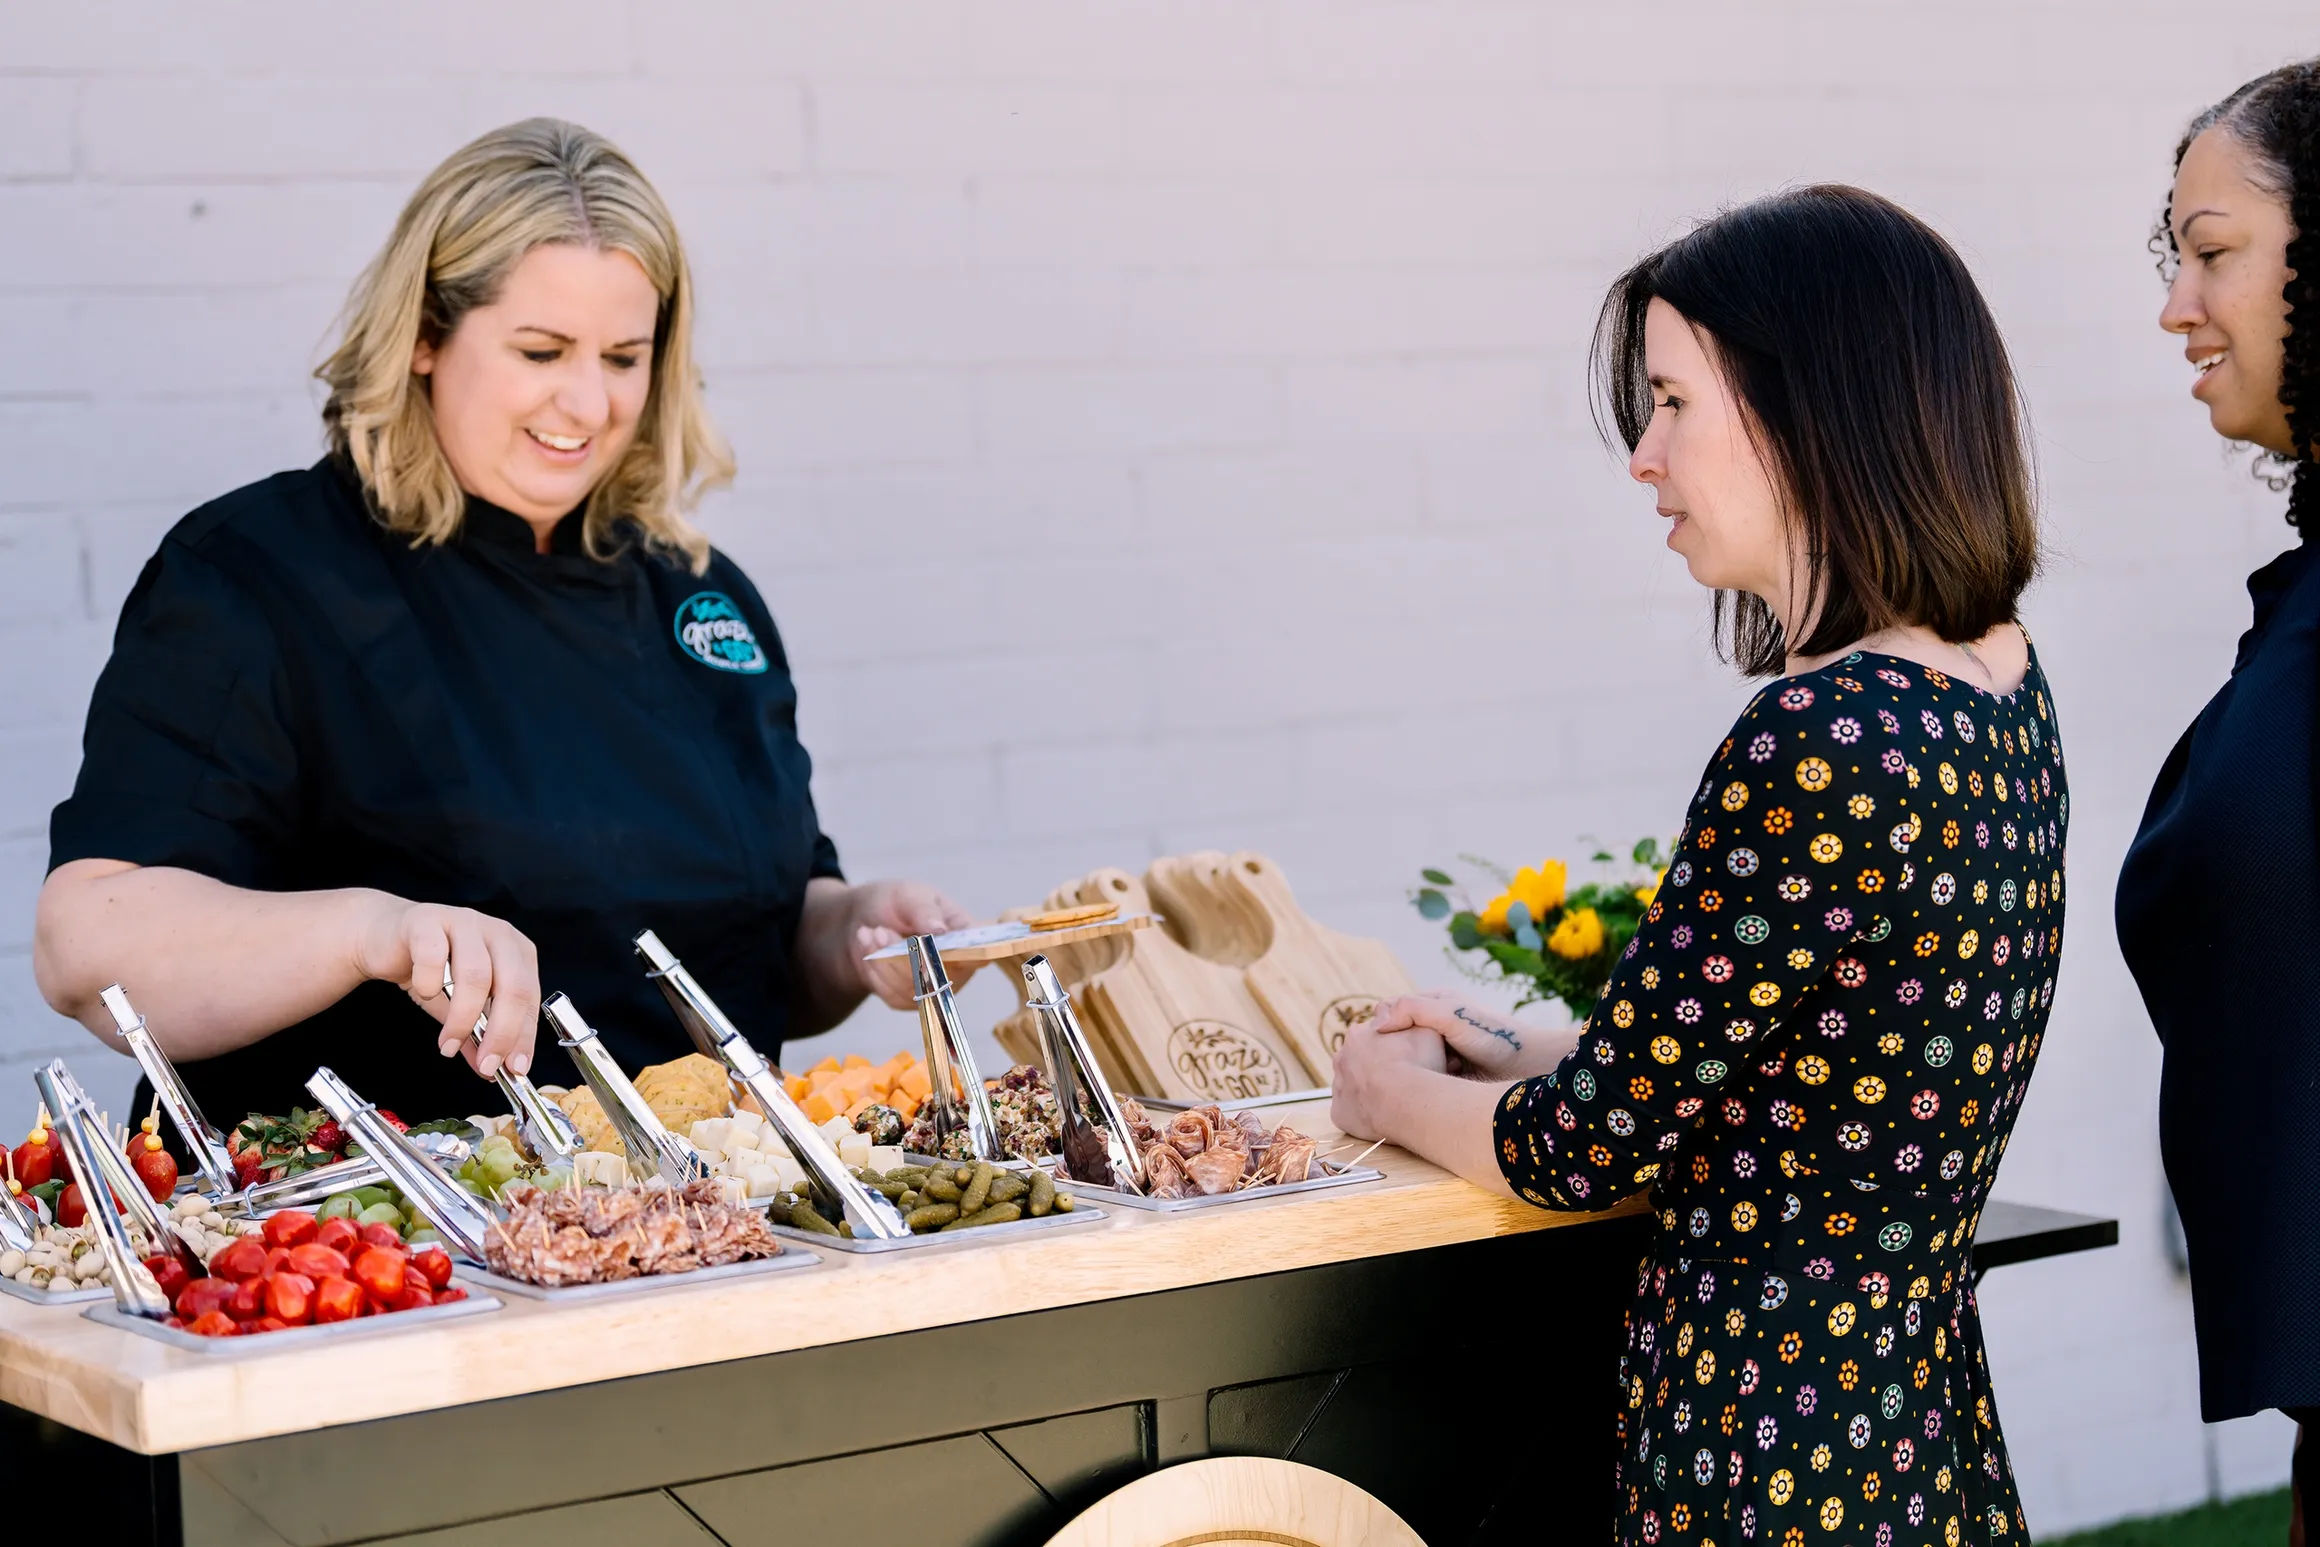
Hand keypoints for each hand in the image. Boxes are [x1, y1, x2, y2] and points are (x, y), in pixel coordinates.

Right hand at [353, 896, 539, 1078]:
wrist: (383, 938)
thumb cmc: (431, 968)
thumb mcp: (460, 1006)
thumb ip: (479, 1035)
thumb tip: (492, 1071)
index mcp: (516, 951)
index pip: (530, 996)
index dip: (524, 1035)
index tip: (515, 1068)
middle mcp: (497, 933)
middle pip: (512, 986)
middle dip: (501, 1033)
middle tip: (486, 1064)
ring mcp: (464, 922)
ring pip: (475, 975)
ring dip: (462, 1019)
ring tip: (448, 1044)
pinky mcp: (427, 921)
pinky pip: (433, 957)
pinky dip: (430, 983)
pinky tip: (425, 993)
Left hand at [845, 880, 977, 1009]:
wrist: (865, 922)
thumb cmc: (897, 903)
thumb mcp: (909, 895)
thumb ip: (924, 910)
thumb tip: (940, 930)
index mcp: (967, 935)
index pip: (980, 952)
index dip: (971, 955)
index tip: (942, 948)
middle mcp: (958, 966)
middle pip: (939, 974)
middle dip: (905, 955)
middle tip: (880, 930)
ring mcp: (935, 987)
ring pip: (912, 987)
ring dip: (885, 961)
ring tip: (871, 933)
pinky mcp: (909, 1000)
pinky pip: (893, 995)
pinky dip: (876, 971)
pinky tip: (869, 949)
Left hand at [1330, 1010, 1448, 1139]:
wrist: (1404, 1100)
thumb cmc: (1417, 1063)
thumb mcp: (1427, 1029)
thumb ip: (1416, 1020)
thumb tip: (1414, 1024)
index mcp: (1358, 1033)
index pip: (1376, 1037)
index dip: (1395, 1048)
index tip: (1411, 1059)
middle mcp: (1341, 1058)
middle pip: (1362, 1061)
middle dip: (1380, 1068)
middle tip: (1405, 1080)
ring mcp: (1338, 1087)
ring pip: (1356, 1087)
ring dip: (1372, 1091)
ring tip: (1397, 1101)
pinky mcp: (1339, 1114)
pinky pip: (1352, 1113)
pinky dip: (1366, 1115)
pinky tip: (1385, 1117)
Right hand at [1366, 990, 1571, 1079]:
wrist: (1526, 1066)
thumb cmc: (1491, 1036)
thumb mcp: (1450, 1016)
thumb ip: (1413, 1011)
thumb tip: (1377, 1025)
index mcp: (1433, 1002)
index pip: (1391, 1010)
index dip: (1381, 1027)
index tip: (1380, 1046)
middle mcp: (1433, 1023)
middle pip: (1396, 1035)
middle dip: (1390, 1051)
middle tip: (1391, 1067)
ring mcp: (1438, 1048)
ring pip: (1406, 1058)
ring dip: (1405, 1068)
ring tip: (1410, 1079)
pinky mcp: (1445, 1071)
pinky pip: (1420, 1075)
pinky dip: (1417, 1083)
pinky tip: (1419, 1092)